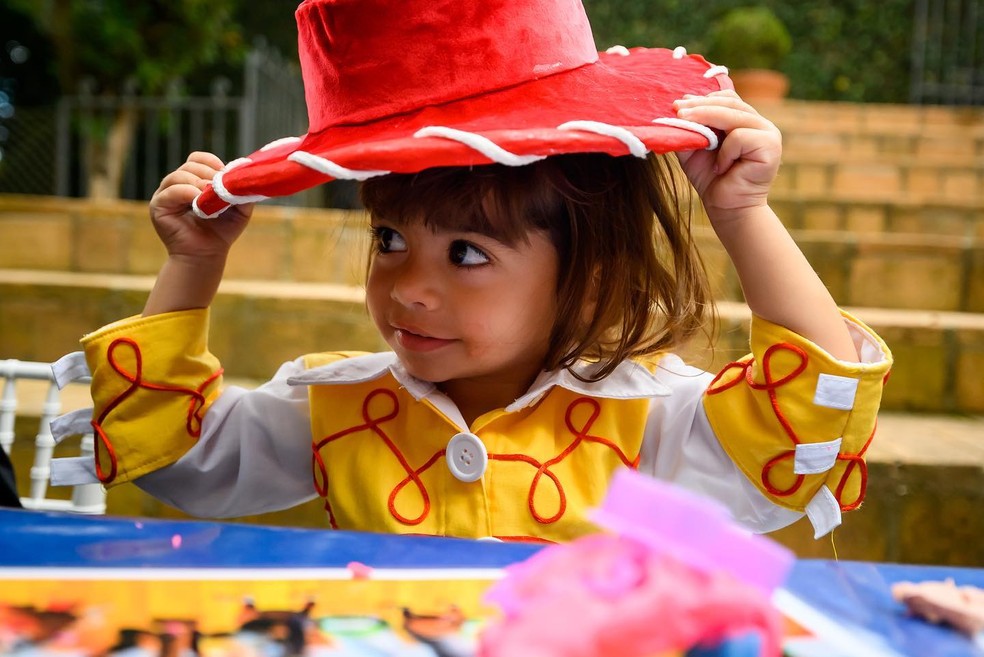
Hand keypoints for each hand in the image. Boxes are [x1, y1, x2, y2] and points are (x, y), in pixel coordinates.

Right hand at [148, 152, 253, 262]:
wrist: (207, 254)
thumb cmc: (221, 232)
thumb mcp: (240, 210)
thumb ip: (244, 193)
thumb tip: (246, 177)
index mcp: (194, 180)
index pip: (198, 159)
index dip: (211, 162)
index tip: (224, 173)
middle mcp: (178, 184)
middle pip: (190, 165)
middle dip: (207, 173)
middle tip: (219, 186)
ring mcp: (166, 194)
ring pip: (179, 175)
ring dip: (198, 182)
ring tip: (210, 195)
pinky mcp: (158, 205)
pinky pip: (171, 191)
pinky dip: (187, 192)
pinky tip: (198, 201)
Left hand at [672, 90, 781, 222]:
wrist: (726, 209)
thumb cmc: (711, 180)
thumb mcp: (695, 149)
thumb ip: (690, 129)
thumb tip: (677, 108)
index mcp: (744, 121)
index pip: (727, 99)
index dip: (703, 98)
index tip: (679, 103)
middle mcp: (759, 123)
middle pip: (730, 103)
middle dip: (700, 105)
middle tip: (676, 110)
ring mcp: (768, 133)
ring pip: (734, 114)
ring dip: (706, 120)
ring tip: (689, 132)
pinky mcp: (770, 145)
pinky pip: (740, 136)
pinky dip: (725, 151)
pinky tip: (722, 167)